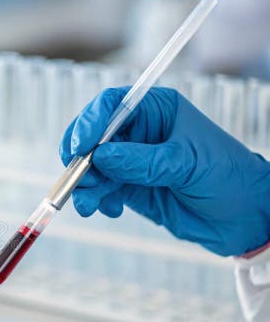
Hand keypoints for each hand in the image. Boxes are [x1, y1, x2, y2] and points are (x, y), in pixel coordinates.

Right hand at [59, 87, 269, 255]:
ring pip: (91, 167)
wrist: (244, 217)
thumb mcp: (187, 164)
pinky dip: (96, 200)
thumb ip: (144, 161)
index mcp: (156, 110)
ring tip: (91, 205)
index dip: (90, 122)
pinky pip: (99, 190)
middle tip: (78, 180)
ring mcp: (130, 161)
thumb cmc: (227, 176)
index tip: (79, 147)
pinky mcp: (128, 187)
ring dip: (85, 186)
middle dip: (80, 159)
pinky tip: (111, 210)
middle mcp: (138, 132)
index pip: (111, 105)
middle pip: (92, 136)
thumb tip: (101, 157)